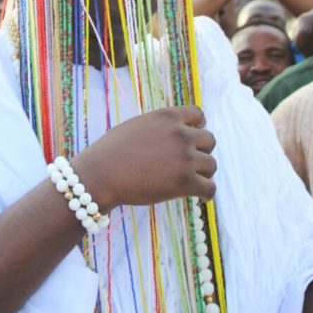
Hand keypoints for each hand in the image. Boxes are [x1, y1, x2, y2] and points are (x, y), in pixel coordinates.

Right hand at [74, 105, 215, 210]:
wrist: (101, 174)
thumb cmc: (112, 151)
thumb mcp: (138, 125)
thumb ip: (160, 127)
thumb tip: (174, 133)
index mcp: (167, 117)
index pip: (198, 114)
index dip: (198, 127)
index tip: (194, 138)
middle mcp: (180, 134)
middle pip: (209, 140)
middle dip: (202, 151)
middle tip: (191, 163)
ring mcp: (185, 157)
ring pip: (211, 165)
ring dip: (204, 173)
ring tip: (193, 181)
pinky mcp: (185, 182)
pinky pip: (210, 188)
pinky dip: (206, 194)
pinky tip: (200, 197)